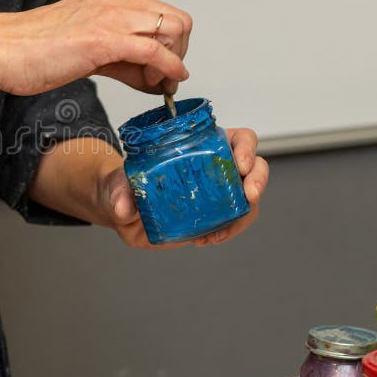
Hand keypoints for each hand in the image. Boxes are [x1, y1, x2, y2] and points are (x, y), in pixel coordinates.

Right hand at [0, 0, 192, 95]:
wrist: (2, 49)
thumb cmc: (33, 49)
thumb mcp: (88, 47)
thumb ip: (122, 58)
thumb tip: (150, 75)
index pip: (163, 16)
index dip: (169, 47)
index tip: (158, 72)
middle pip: (178, 21)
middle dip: (178, 53)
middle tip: (161, 79)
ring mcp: (113, 16)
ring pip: (174, 31)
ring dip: (174, 62)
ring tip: (154, 84)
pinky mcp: (106, 39)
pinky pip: (155, 51)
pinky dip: (169, 69)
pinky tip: (164, 83)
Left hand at [100, 127, 268, 248]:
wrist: (122, 206)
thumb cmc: (125, 184)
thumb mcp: (119, 185)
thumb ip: (121, 194)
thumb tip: (124, 207)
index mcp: (201, 145)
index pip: (238, 138)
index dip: (246, 148)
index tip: (238, 164)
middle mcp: (215, 165)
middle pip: (254, 166)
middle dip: (258, 180)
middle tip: (248, 197)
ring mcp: (218, 190)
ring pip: (248, 197)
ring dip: (243, 215)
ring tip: (218, 232)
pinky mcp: (213, 214)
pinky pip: (233, 221)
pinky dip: (228, 231)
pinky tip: (208, 238)